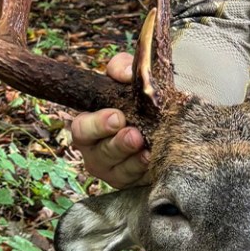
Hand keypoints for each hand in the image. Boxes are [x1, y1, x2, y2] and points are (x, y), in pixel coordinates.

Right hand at [68, 51, 149, 188]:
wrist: (166, 117)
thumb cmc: (137, 98)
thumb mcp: (128, 77)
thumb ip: (121, 68)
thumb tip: (124, 74)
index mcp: (89, 127)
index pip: (83, 129)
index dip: (97, 125)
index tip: (117, 116)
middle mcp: (97, 152)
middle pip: (100, 154)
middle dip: (118, 144)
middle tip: (134, 134)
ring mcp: (114, 171)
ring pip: (118, 171)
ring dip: (133, 160)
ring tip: (147, 148)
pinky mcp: (133, 182)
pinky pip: (136, 180)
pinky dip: (145, 170)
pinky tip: (155, 159)